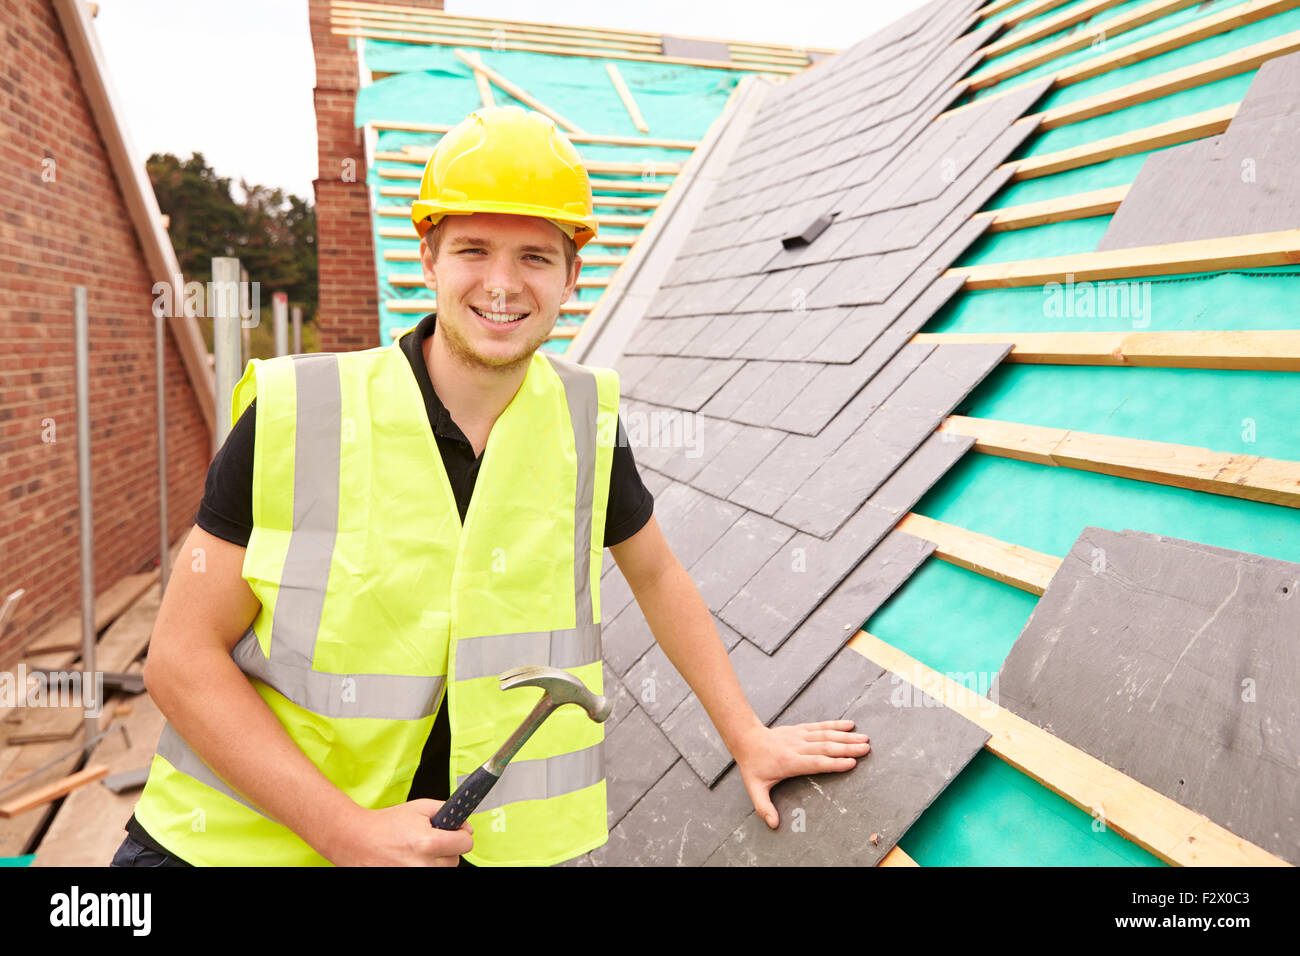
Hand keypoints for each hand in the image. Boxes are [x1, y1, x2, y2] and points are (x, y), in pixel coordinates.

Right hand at [322, 799, 472, 865]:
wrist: (356, 840)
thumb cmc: (387, 823)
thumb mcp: (419, 807)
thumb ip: (447, 812)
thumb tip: (466, 827)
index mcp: (428, 842)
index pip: (466, 843)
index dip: (461, 834)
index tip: (454, 832)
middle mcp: (423, 865)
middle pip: (455, 860)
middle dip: (446, 849)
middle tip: (428, 840)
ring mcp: (414, 876)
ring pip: (443, 870)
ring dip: (436, 861)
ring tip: (417, 851)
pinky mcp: (407, 880)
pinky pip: (429, 874)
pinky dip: (424, 867)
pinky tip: (411, 860)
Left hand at [733, 720, 868, 829]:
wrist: (746, 739)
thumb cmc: (753, 765)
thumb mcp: (755, 789)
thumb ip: (764, 807)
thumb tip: (774, 824)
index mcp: (790, 762)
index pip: (816, 763)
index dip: (834, 763)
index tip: (851, 763)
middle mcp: (797, 747)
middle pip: (826, 748)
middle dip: (847, 748)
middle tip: (866, 749)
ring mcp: (799, 736)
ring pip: (826, 735)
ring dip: (846, 737)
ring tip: (864, 739)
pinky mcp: (800, 729)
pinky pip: (820, 726)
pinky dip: (835, 725)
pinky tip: (849, 725)